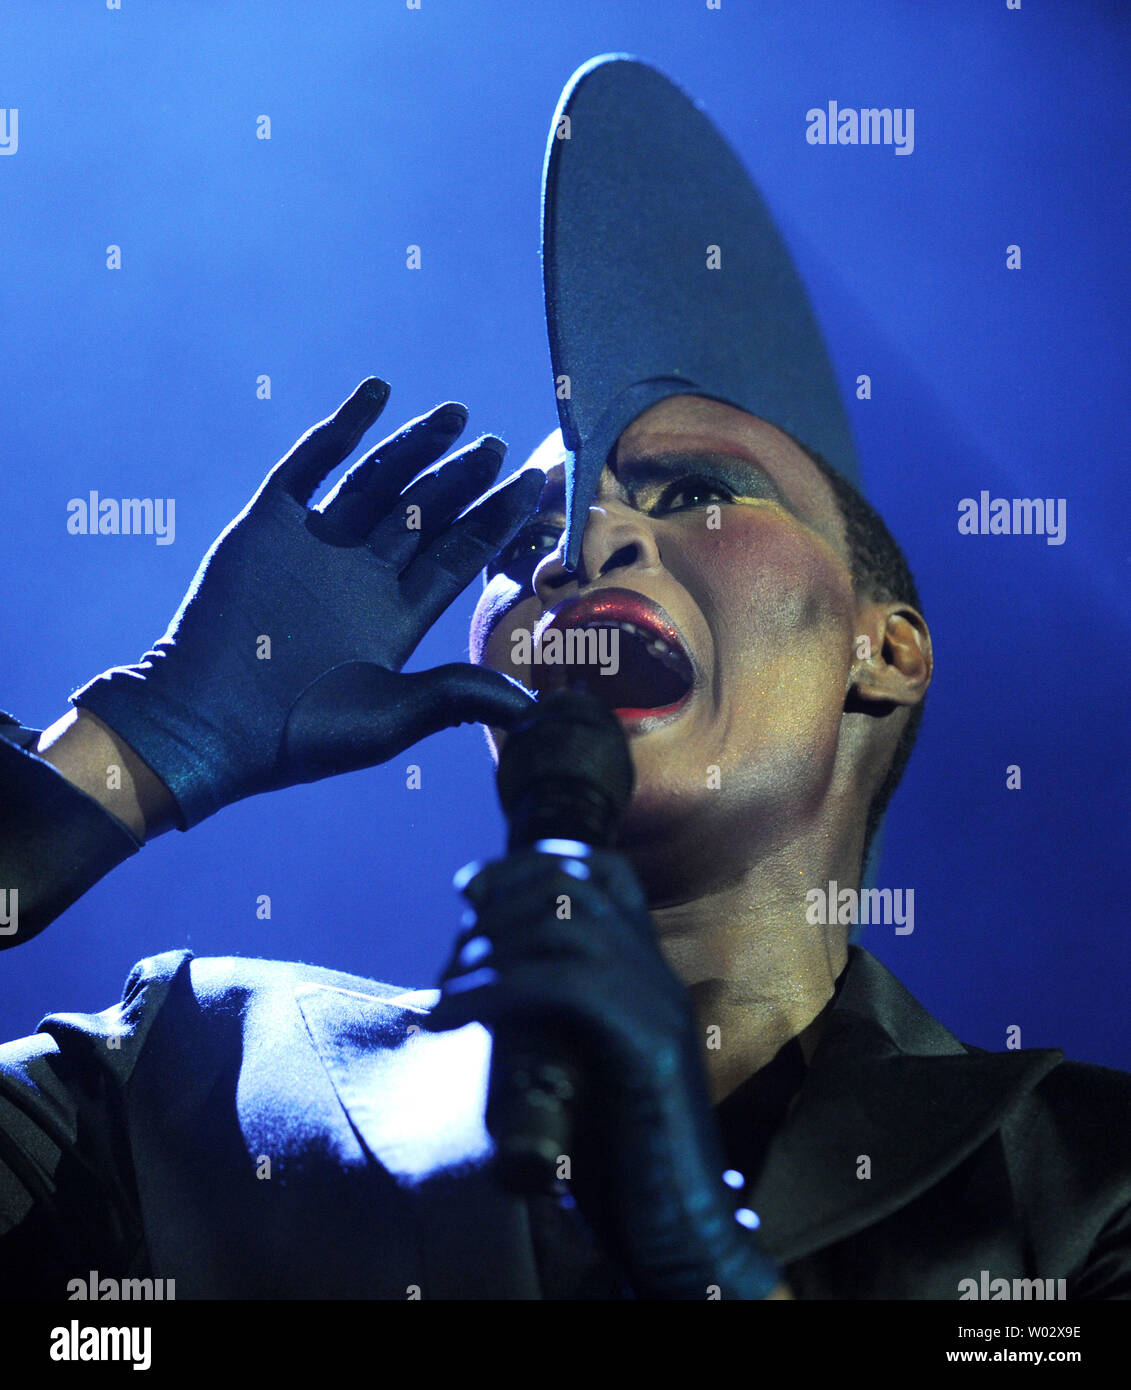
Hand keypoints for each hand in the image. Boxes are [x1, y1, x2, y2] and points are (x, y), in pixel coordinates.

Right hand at [72, 379, 542, 828]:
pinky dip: (343, 428)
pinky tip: (377, 392)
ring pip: (379, 481)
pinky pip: (311, 464)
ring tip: (456, 414)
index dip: (496, 520)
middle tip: (499, 445)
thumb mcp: (390, 719)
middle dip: (463, 477)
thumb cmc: (299, 735)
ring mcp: (318, 545)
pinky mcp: (269, 524)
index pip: (458, 554)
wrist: (207, 721)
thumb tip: (534, 710)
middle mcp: (363, 574)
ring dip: (415, 445)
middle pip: (427, 511)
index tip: (534, 485)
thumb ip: (457, 697)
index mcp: (398, 616)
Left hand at [423, 846, 783, 1299]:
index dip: (532, 862)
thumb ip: (550, 1021)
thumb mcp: (577, 1065)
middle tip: (452, 946)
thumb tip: (480, 990)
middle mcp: (658, 975)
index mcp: (647, 973)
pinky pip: (561, 985)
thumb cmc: (620, 1158)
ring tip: (445, 986)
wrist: (679, 1229)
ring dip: (490, 944)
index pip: (606, 872)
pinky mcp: (646, 1047)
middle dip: (501, 897)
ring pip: (566, 925)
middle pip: (577, 882)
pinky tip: (451, 1015)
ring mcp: (657, 1006)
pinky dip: (493, 989)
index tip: (470, 888)